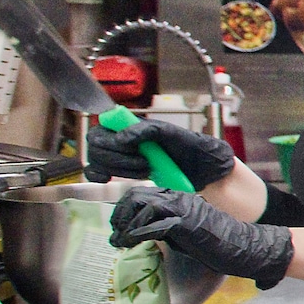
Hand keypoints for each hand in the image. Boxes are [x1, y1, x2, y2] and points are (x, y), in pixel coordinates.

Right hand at [85, 117, 236, 189]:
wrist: (206, 171)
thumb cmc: (194, 148)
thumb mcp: (175, 134)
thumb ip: (148, 130)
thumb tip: (121, 138)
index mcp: (133, 124)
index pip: (103, 126)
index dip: (110, 139)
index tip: (130, 148)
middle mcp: (123, 138)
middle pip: (97, 146)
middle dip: (118, 157)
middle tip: (144, 162)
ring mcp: (121, 155)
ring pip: (98, 160)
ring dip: (120, 168)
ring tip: (146, 169)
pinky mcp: (122, 173)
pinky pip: (97, 173)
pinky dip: (100, 176)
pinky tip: (109, 180)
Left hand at [110, 189, 292, 286]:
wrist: (246, 247)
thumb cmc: (219, 243)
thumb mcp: (185, 232)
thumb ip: (165, 226)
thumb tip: (143, 234)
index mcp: (179, 198)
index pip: (142, 194)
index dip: (124, 209)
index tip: (118, 226)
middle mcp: (179, 199)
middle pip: (136, 197)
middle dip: (120, 215)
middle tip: (115, 233)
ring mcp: (182, 209)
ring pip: (141, 208)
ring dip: (125, 226)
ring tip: (119, 241)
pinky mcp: (186, 224)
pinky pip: (153, 225)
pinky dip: (136, 235)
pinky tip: (129, 244)